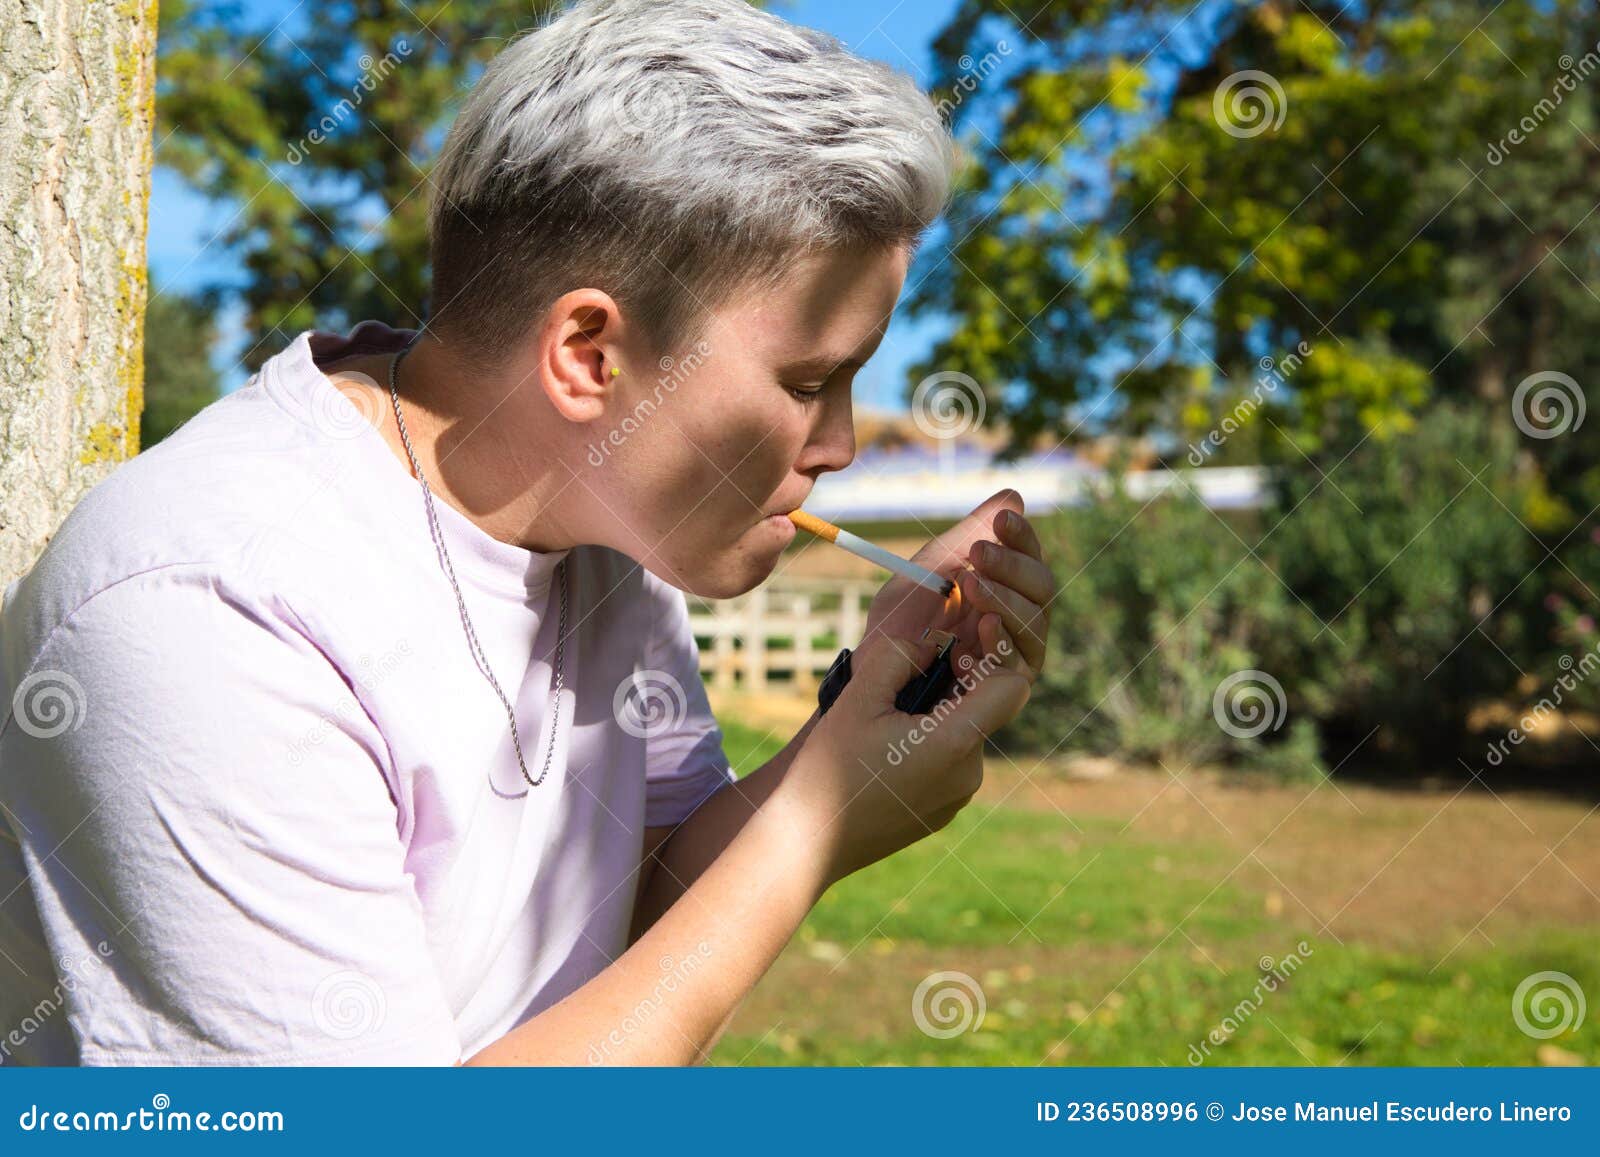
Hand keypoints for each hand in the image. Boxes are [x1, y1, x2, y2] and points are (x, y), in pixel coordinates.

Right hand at [775, 627, 1030, 886]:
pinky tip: (883, 752)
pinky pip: (949, 765)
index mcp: (954, 743)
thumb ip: (900, 656)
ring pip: (963, 736)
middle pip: (982, 709)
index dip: (988, 660)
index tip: (950, 654)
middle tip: (905, 681)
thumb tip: (931, 645)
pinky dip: (927, 747)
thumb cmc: (828, 770)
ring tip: (886, 721)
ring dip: (936, 717)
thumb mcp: (858, 697)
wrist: (807, 843)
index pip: (1012, 687)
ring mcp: (957, 799)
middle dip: (952, 687)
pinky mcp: (941, 814)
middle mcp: (968, 775)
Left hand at [862, 488, 1055, 684]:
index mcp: (1006, 585)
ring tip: (970, 586)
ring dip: (1004, 600)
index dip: (1021, 536)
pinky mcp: (1007, 685)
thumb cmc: (904, 617)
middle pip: (1042, 586)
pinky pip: (1018, 663)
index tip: (1002, 519)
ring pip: (1034, 622)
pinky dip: (1000, 643)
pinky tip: (978, 628)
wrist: (877, 669)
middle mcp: (1019, 617)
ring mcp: (1016, 651)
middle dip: (1012, 566)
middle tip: (978, 555)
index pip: (1030, 556)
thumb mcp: (930, 567)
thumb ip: (968, 534)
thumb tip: (1013, 495)